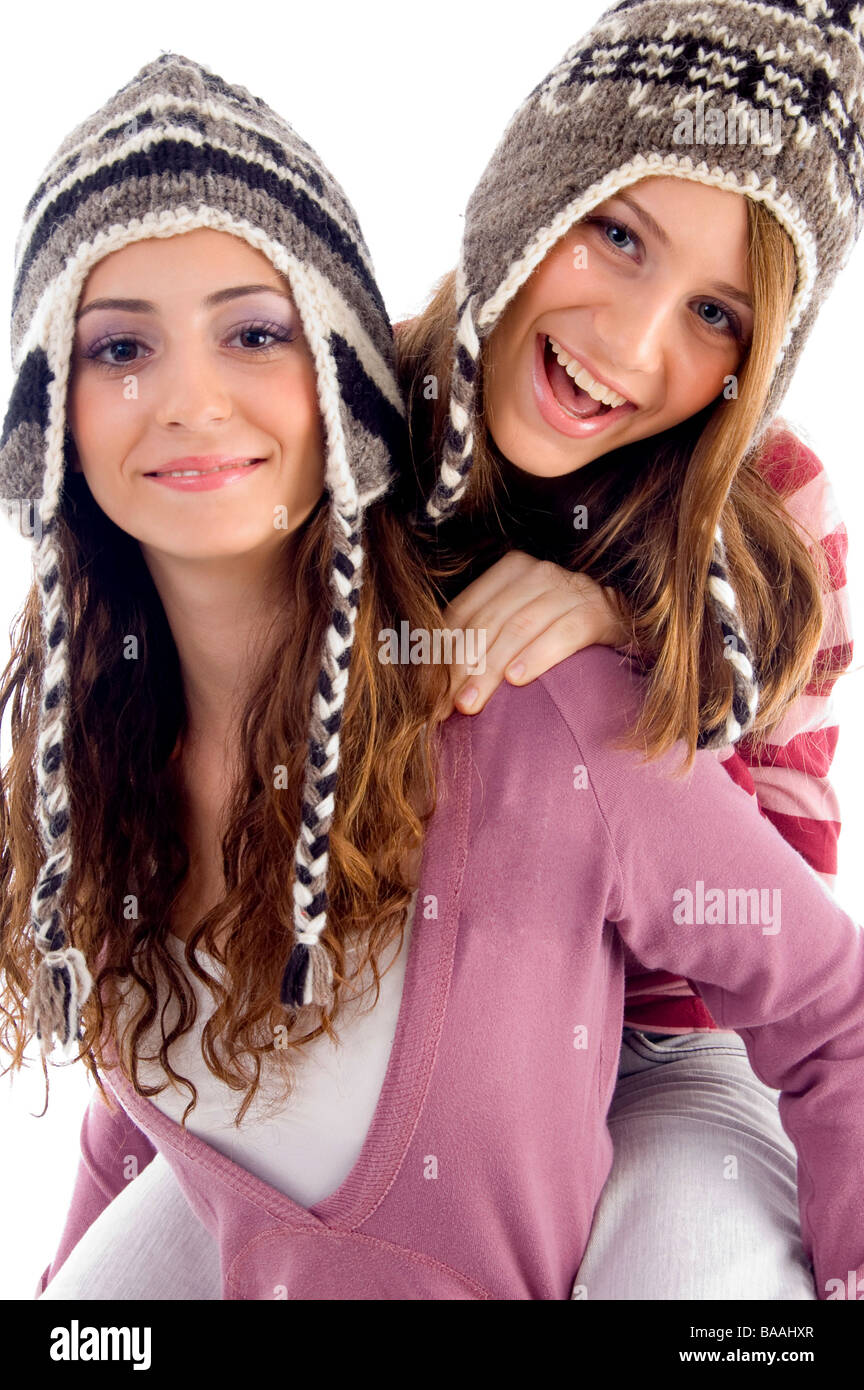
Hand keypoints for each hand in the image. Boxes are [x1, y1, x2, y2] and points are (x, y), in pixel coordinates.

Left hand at [436, 550, 629, 717]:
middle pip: (487, 622)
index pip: (464, 612)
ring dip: (491, 669)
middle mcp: (539, 573)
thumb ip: (481, 642)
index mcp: (510, 570)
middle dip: (463, 667)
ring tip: (473, 702)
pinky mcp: (599, 612)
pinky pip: (563, 634)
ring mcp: (571, 589)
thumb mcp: (518, 627)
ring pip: (518, 629)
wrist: (627, 624)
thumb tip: (433, 685)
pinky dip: (537, 656)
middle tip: (449, 705)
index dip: (443, 653)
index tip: (432, 693)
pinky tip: (518, 679)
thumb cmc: (560, 630)